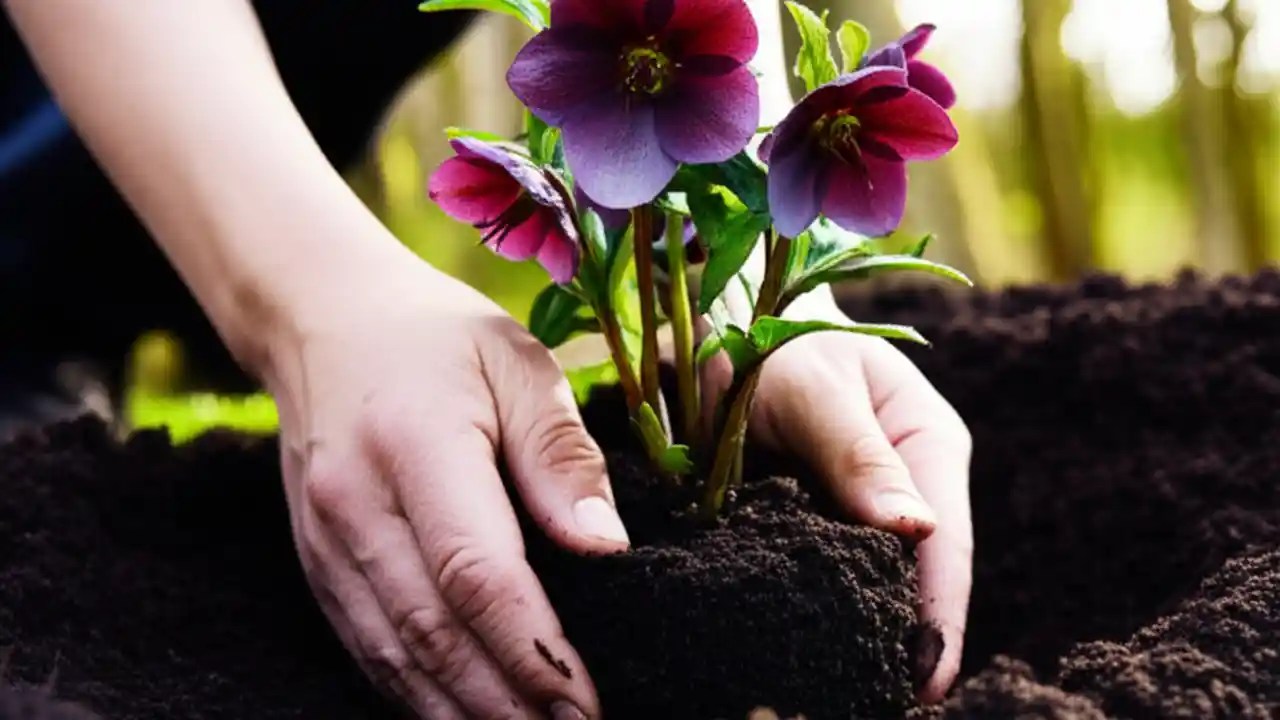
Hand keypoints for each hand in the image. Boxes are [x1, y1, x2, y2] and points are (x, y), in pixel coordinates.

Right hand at [264, 261, 626, 718]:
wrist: (323, 321)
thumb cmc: (438, 338)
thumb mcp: (516, 364)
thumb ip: (560, 454)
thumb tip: (605, 547)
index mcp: (416, 446)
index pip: (476, 572)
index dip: (533, 649)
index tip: (587, 702)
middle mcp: (357, 505)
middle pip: (435, 633)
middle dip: (507, 703)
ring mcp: (326, 542)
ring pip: (396, 656)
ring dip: (463, 713)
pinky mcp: (318, 563)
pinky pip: (367, 647)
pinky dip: (416, 695)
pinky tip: (466, 717)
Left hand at [702, 288, 972, 702]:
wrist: (724, 327)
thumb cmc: (775, 342)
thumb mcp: (814, 389)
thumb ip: (856, 453)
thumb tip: (914, 530)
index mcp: (928, 443)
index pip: (946, 541)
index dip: (941, 613)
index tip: (926, 680)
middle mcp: (908, 483)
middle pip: (918, 574)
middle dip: (907, 638)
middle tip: (887, 702)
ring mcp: (865, 507)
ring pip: (876, 581)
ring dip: (867, 632)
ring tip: (852, 691)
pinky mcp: (822, 522)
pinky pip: (830, 573)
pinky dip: (825, 610)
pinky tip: (812, 649)